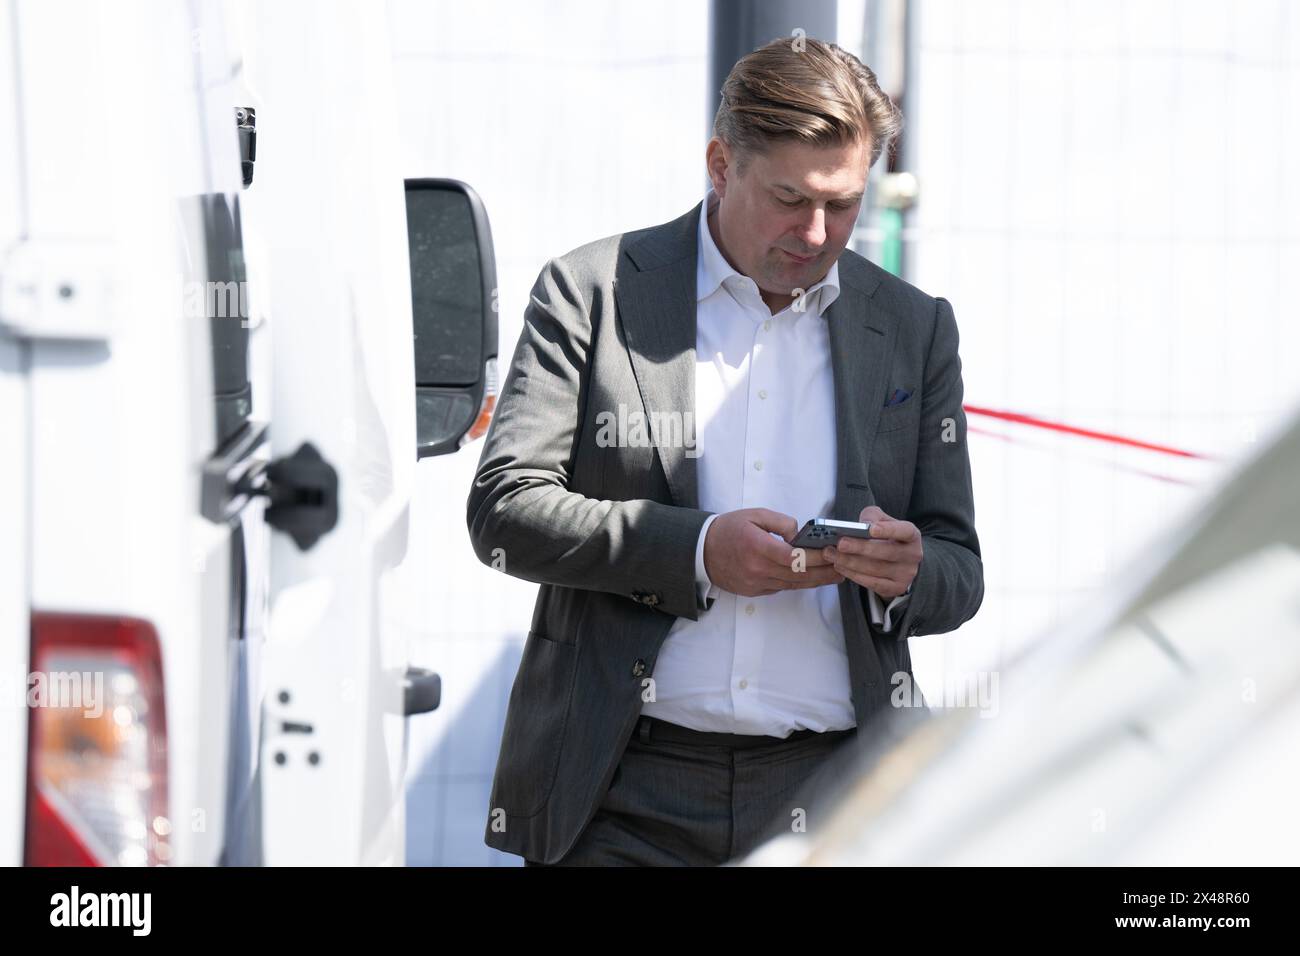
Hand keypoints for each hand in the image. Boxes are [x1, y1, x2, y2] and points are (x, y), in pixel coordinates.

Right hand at [704, 508, 843, 597]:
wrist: (702, 552)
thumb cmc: (728, 530)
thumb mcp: (754, 515)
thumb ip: (781, 522)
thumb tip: (800, 536)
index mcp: (757, 547)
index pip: (794, 557)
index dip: (816, 557)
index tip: (833, 552)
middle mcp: (758, 569)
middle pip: (798, 574)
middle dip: (824, 571)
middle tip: (843, 567)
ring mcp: (756, 583)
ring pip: (793, 584)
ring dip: (816, 580)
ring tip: (835, 575)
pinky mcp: (755, 591)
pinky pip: (782, 588)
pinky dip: (799, 583)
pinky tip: (812, 578)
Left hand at [824, 506, 922, 599]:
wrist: (899, 561)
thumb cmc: (887, 537)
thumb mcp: (883, 521)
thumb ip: (873, 517)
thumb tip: (863, 524)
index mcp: (912, 536)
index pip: (904, 531)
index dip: (888, 530)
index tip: (871, 529)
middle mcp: (913, 555)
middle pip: (886, 552)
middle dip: (860, 548)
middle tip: (841, 544)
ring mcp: (905, 574)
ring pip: (876, 569)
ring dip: (851, 562)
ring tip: (832, 555)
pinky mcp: (895, 588)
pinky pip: (872, 583)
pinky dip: (853, 575)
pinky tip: (840, 567)